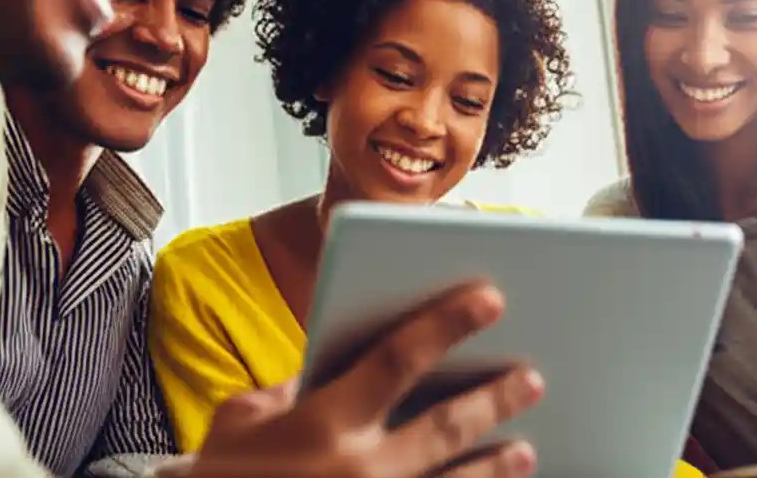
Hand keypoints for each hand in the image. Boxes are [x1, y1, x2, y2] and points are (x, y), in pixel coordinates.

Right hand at [157, 282, 543, 477]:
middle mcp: (359, 470)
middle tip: (532, 376)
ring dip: (495, 465)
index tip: (490, 297)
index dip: (447, 322)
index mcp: (323, 422)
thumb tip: (347, 366)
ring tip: (524, 448)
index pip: (398, 358)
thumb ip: (296, 386)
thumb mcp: (244, 418)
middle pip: (446, 426)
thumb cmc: (224, 473)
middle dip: (495, 398)